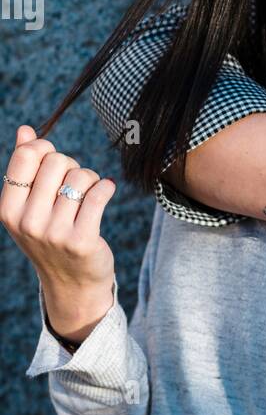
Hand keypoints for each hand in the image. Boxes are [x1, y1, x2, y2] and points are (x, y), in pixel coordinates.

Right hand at [1, 124, 116, 340]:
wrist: (72, 284)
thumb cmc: (51, 235)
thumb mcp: (29, 206)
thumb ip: (25, 168)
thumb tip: (25, 130)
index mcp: (8, 209)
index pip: (26, 156)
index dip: (44, 149)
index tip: (53, 163)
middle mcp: (27, 222)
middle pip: (56, 162)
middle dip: (70, 166)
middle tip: (72, 186)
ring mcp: (54, 233)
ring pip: (81, 176)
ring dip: (90, 180)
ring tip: (87, 196)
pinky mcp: (82, 240)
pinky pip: (99, 193)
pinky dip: (106, 187)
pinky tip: (106, 191)